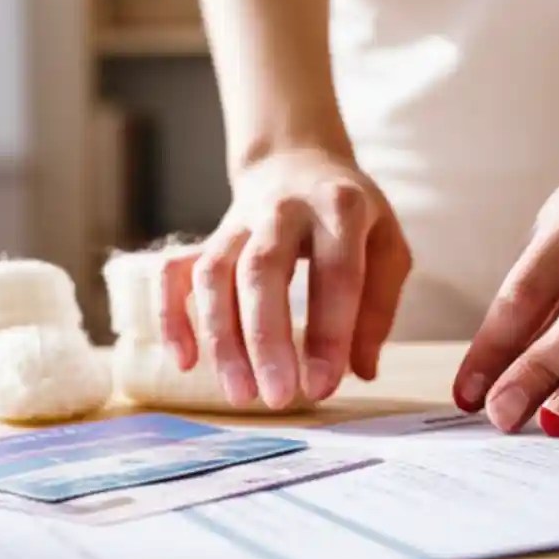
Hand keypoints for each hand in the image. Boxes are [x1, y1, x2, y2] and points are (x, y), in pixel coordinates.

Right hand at [161, 148, 411, 408]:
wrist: (295, 161)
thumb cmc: (350, 216)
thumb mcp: (386, 246)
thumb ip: (378, 307)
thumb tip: (360, 370)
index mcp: (339, 207)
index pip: (336, 273)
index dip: (330, 333)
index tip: (323, 386)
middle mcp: (281, 210)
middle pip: (262, 270)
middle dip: (267, 338)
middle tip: (278, 397)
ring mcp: (237, 222)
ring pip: (214, 274)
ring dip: (221, 337)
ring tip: (240, 394)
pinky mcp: (206, 237)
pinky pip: (173, 273)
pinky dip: (171, 315)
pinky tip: (185, 361)